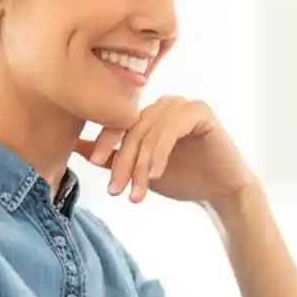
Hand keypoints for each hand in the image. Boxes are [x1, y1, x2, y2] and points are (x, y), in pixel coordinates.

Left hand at [74, 96, 257, 205]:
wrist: (220, 191)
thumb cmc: (183, 179)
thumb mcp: (141, 170)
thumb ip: (113, 157)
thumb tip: (76, 149)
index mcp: (148, 113)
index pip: (118, 122)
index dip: (104, 141)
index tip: (95, 163)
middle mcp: (164, 104)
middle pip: (132, 128)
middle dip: (123, 162)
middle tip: (116, 189)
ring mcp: (183, 105)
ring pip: (150, 132)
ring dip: (142, 164)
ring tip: (138, 192)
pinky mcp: (200, 111)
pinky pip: (172, 130)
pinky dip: (161, 153)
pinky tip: (159, 175)